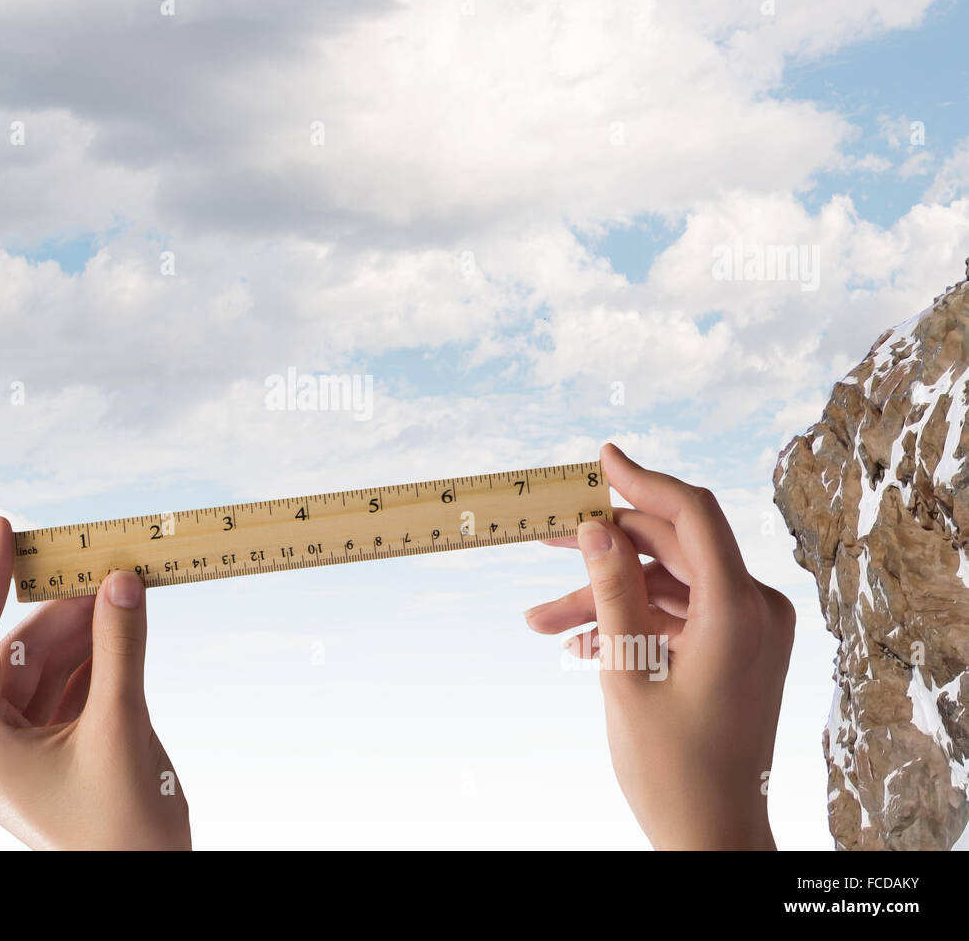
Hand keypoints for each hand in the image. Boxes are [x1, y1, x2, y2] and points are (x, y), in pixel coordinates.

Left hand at [0, 516, 190, 849]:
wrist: (146, 887)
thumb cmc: (125, 830)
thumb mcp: (122, 727)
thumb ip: (120, 646)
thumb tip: (121, 580)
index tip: (3, 526)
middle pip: (17, 652)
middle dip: (65, 610)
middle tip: (108, 567)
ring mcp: (12, 753)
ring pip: (42, 668)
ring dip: (84, 632)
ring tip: (123, 595)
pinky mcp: (42, 755)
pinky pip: (60, 691)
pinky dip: (92, 662)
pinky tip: (121, 632)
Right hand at [526, 444, 793, 849]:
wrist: (712, 836)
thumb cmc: (673, 767)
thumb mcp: (626, 672)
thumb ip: (612, 592)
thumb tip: (596, 527)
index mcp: (737, 609)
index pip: (691, 514)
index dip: (642, 480)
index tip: (601, 458)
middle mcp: (753, 610)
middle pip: (670, 548)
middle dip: (602, 551)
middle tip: (544, 542)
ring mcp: (747, 631)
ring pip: (665, 585)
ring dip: (604, 597)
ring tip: (540, 621)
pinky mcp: (735, 650)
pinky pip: (677, 615)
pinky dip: (630, 622)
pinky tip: (579, 645)